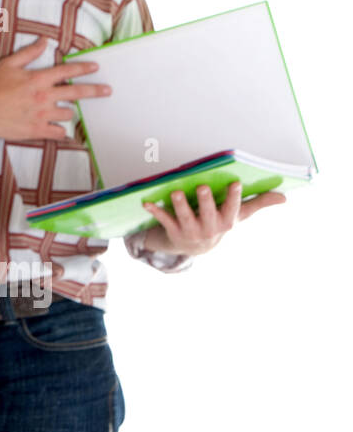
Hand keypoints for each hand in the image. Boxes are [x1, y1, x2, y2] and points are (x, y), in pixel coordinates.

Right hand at [0, 36, 108, 140]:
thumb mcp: (9, 64)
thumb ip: (29, 53)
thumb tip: (43, 41)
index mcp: (39, 79)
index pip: (67, 71)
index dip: (83, 68)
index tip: (95, 68)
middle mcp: (44, 96)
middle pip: (77, 93)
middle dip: (95, 90)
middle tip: (107, 90)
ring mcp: (42, 115)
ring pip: (68, 114)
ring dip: (68, 111)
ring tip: (63, 111)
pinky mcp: (37, 130)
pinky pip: (58, 132)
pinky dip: (60, 131)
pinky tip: (58, 129)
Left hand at [139, 182, 286, 256]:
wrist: (194, 248)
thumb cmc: (218, 224)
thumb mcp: (238, 216)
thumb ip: (258, 204)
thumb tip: (285, 197)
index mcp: (226, 221)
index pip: (232, 209)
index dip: (234, 197)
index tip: (236, 183)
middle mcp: (210, 228)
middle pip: (208, 214)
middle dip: (206, 201)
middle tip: (204, 187)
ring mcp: (191, 231)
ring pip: (185, 218)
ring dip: (180, 205)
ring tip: (176, 192)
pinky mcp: (173, 231)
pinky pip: (163, 220)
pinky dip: (155, 211)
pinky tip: (146, 202)